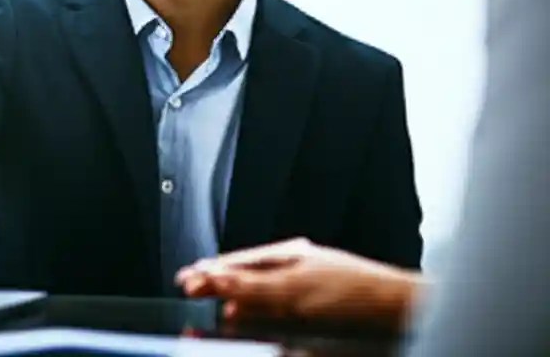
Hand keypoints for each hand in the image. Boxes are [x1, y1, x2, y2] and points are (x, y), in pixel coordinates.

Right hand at [175, 238, 421, 329]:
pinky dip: (258, 325)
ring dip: (234, 311)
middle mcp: (294, 274)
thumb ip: (251, 286)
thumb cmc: (355, 294)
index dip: (209, 274)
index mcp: (287, 256)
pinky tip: (248, 329)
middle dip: (216, 292)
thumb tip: (211, 278)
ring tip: (210, 318)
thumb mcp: (294, 289)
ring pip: (258, 303)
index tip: (184, 283)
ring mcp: (304, 297)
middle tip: (189, 301)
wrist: (401, 315)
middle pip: (244, 283)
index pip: (237, 263)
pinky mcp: (315, 322)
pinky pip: (277, 321)